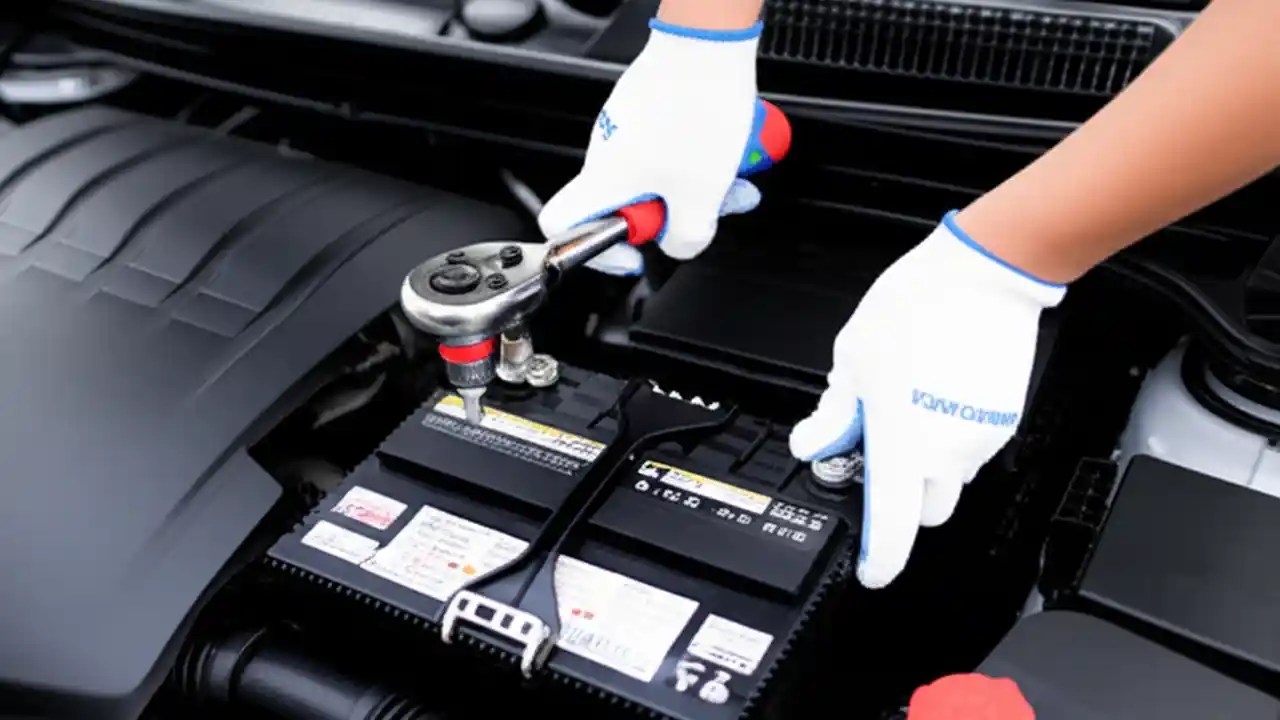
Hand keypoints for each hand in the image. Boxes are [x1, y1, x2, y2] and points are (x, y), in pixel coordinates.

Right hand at [538, 18, 764, 275]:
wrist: (708, 43)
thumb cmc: (696, 110)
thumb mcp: (702, 198)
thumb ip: (687, 238)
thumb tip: (681, 245)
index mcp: (603, 180)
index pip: (561, 226)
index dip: (594, 251)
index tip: (633, 252)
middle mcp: (604, 153)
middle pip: (627, 207)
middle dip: (675, 215)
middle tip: (705, 209)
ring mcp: (624, 128)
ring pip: (656, 178)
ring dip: (696, 187)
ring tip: (732, 176)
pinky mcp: (646, 110)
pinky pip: (666, 149)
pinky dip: (696, 158)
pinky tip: (727, 150)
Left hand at [788, 213, 1066, 588]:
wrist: (987, 274)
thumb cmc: (917, 306)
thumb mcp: (851, 355)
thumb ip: (834, 412)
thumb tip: (815, 444)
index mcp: (900, 439)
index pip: (892, 524)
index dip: (881, 559)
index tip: (871, 571)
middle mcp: (946, 450)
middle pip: (925, 511)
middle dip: (901, 500)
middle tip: (880, 458)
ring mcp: (980, 438)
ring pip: (951, 481)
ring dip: (928, 467)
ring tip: (909, 413)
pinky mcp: (1004, 421)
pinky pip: (972, 451)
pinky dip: (951, 441)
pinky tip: (937, 398)